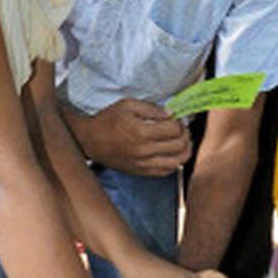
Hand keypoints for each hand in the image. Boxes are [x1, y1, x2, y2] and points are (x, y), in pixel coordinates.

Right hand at [67, 99, 191, 176]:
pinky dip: (175, 163)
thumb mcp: (128, 105)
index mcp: (142, 132)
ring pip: (177, 162)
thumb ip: (152, 109)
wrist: (92, 141)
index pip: (175, 129)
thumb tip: (172, 114)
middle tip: (182, 129)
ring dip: (185, 151)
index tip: (177, 119)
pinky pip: (166, 171)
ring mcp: (144, 163)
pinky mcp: (142, 172)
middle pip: (179, 145)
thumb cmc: (109, 120)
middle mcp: (145, 150)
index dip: (180, 123)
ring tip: (182, 143)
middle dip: (186, 135)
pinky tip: (172, 154)